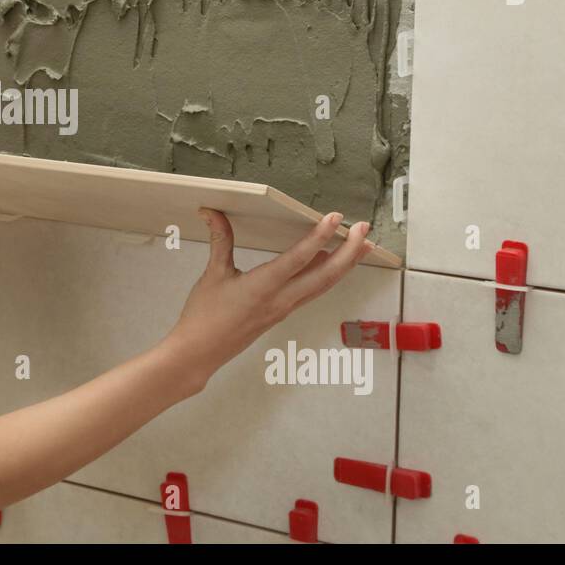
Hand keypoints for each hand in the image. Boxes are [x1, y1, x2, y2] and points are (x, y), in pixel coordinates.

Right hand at [168, 208, 373, 389]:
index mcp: (263, 287)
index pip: (299, 258)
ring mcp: (284, 309)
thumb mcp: (212, 274)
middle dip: (349, 252)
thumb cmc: (204, 316)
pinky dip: (327, 276)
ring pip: (323, 285)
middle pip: (325, 275)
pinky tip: (330, 265)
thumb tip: (212, 212)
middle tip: (363, 229)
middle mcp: (281, 299)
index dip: (319, 236)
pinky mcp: (281, 313)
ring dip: (345, 265)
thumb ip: (220, 240)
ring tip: (362, 247)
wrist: (200, 352)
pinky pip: (312, 292)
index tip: (335, 218)